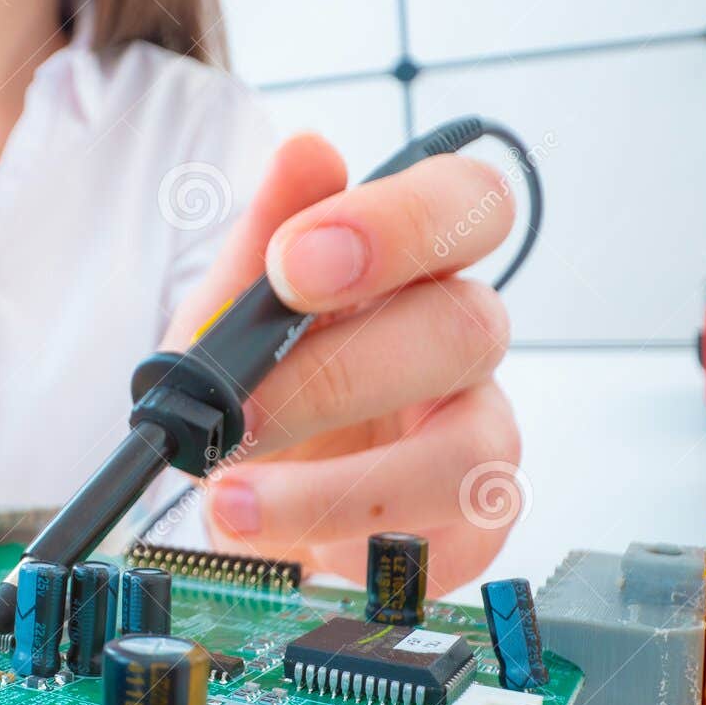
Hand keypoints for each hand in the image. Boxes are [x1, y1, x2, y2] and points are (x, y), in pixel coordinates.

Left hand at [167, 135, 520, 592]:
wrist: (246, 493)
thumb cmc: (254, 386)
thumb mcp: (227, 312)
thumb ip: (262, 241)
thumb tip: (308, 152)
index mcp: (415, 265)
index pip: (468, 203)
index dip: (397, 226)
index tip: (295, 264)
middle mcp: (460, 342)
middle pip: (464, 329)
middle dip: (337, 374)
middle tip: (239, 411)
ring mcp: (478, 436)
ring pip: (465, 454)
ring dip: (335, 487)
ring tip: (235, 502)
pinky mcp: (472, 528)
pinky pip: (446, 545)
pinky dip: (354, 551)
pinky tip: (290, 552)